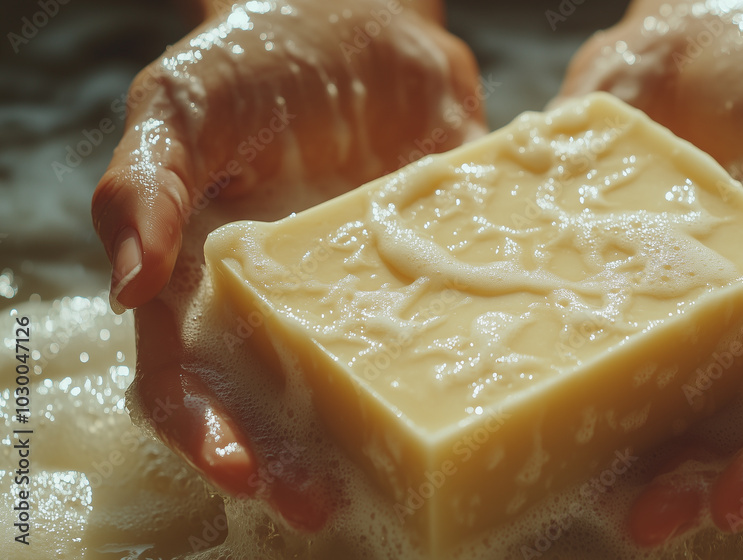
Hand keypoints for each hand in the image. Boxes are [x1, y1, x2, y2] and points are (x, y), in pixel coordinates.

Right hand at [91, 0, 485, 529]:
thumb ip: (148, 183)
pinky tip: (479, 394)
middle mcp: (284, 304)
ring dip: (370, 436)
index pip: (189, 376)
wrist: (362, 18)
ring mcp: (360, 295)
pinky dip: (458, 364)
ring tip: (400, 471)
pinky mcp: (430, 273)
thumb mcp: (188, 106)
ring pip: (358, 386)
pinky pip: (442, 328)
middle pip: (271, 405)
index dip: (205, 430)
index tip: (240, 467)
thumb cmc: (256, 58)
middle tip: (318, 503)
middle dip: (285, 462)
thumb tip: (128, 287)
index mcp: (209, 281)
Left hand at [555, 0, 742, 544]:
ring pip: (633, 397)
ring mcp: (647, 307)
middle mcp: (721, 328)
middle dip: (685, 482)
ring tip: (571, 481)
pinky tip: (502, 388)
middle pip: (713, 429)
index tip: (732, 502)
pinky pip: (560, 325)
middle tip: (645, 518)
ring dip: (608, 449)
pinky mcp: (585, 275)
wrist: (696, 29)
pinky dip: (534, 360)